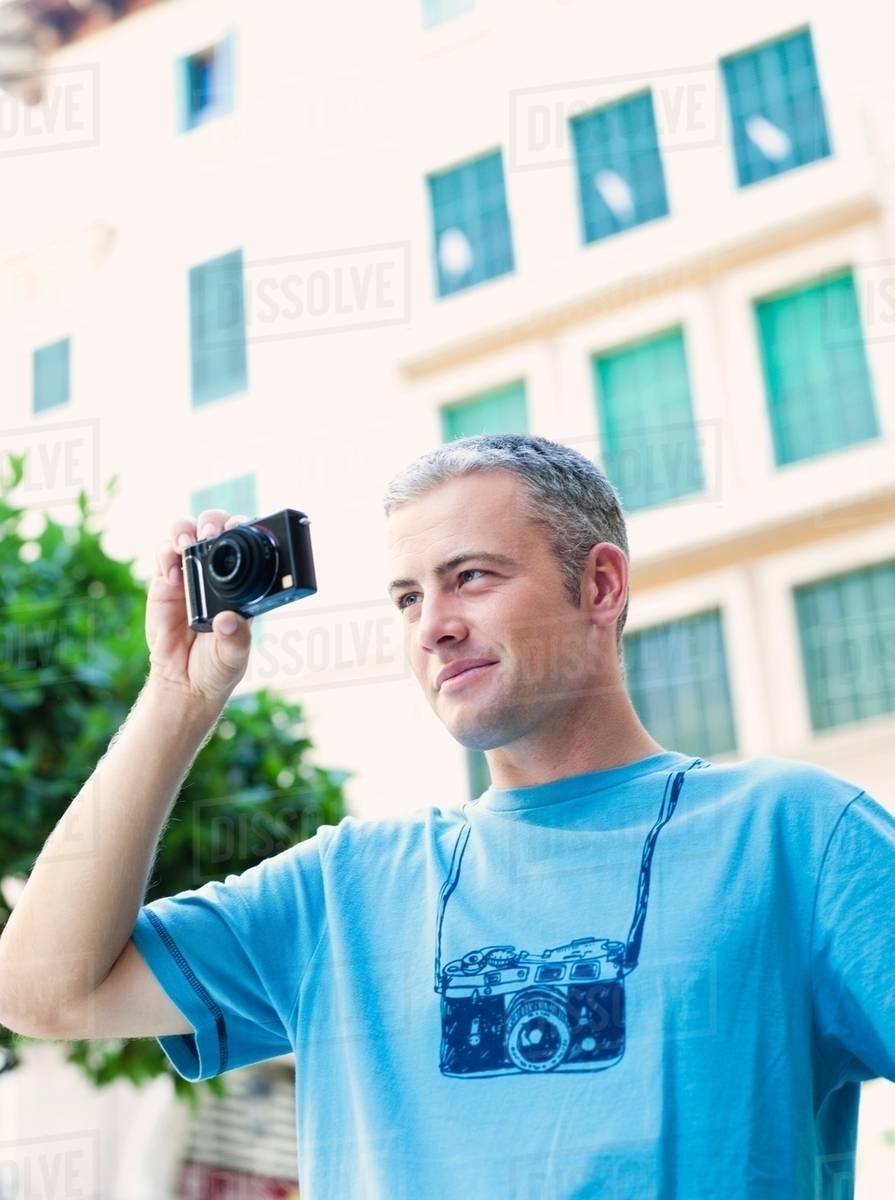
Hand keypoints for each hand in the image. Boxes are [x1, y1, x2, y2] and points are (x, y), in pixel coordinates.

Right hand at [145, 509, 253, 709]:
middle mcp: (215, 573)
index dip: (242, 529)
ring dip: (184, 531)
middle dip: (212, 521)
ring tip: (185, 544)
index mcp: (242, 583)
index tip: (239, 528)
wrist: (184, 682)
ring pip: (185, 534)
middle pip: (214, 529)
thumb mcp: (234, 656)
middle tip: (210, 533)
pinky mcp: (164, 584)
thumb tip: (229, 620)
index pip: (245, 544)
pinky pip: (162, 557)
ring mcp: (189, 575)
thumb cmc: (217, 666)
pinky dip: (165, 556)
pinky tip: (172, 575)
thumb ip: (236, 639)